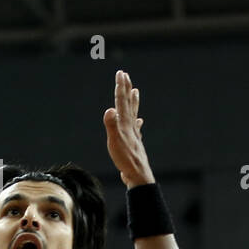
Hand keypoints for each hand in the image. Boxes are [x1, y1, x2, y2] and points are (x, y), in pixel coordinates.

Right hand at [103, 69, 154, 187]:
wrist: (138, 175)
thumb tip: (109, 109)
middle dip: (126, 89)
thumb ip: (111, 125)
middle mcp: (130, 126)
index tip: (120, 73)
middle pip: (128, 103)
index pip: (121, 101)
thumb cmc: (126, 159)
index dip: (120, 87)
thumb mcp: (115, 142)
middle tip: (125, 75)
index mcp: (125, 123)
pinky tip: (139, 121)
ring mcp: (133, 134)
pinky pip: (135, 128)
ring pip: (133, 113)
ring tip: (135, 91)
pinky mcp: (133, 143)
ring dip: (133, 101)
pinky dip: (137, 122)